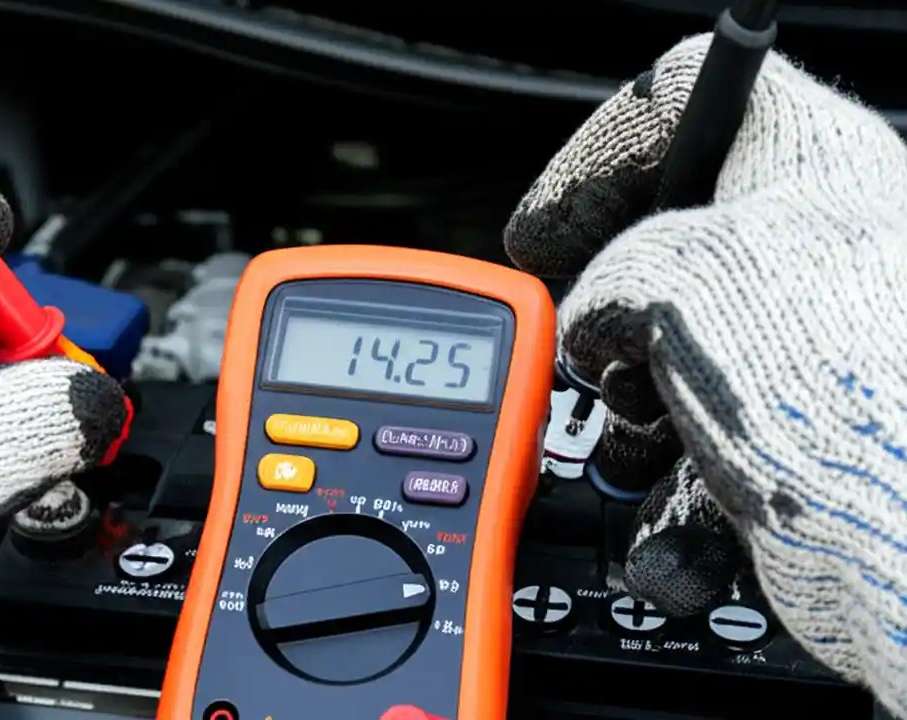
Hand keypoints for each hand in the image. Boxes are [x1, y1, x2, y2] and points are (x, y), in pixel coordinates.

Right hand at [505, 35, 906, 714]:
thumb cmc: (824, 378)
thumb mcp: (665, 277)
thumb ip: (598, 280)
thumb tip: (586, 337)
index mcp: (808, 161)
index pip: (689, 100)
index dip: (597, 156)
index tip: (542, 234)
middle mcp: (821, 250)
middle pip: (671, 254)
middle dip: (608, 324)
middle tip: (588, 357)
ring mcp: (818, 353)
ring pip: (682, 371)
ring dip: (636, 428)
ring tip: (645, 456)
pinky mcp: (811, 445)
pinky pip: (710, 460)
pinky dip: (676, 505)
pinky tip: (677, 531)